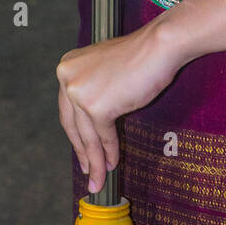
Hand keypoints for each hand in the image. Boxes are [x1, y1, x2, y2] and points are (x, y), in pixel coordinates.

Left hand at [57, 18, 180, 191]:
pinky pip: (103, 136)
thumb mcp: (104, 70)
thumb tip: (91, 123)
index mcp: (67, 66)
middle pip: (73, 125)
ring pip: (87, 135)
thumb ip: (92, 90)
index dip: (75, 134)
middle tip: (88, 171)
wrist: (158, 47)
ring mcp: (80, 92)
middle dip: (82, 151)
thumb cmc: (139, 55)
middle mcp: (67, 78)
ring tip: (98, 178)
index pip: (67, 109)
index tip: (81, 151)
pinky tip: (112, 162)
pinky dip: (108, 151)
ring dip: (94, 160)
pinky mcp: (97, 107)